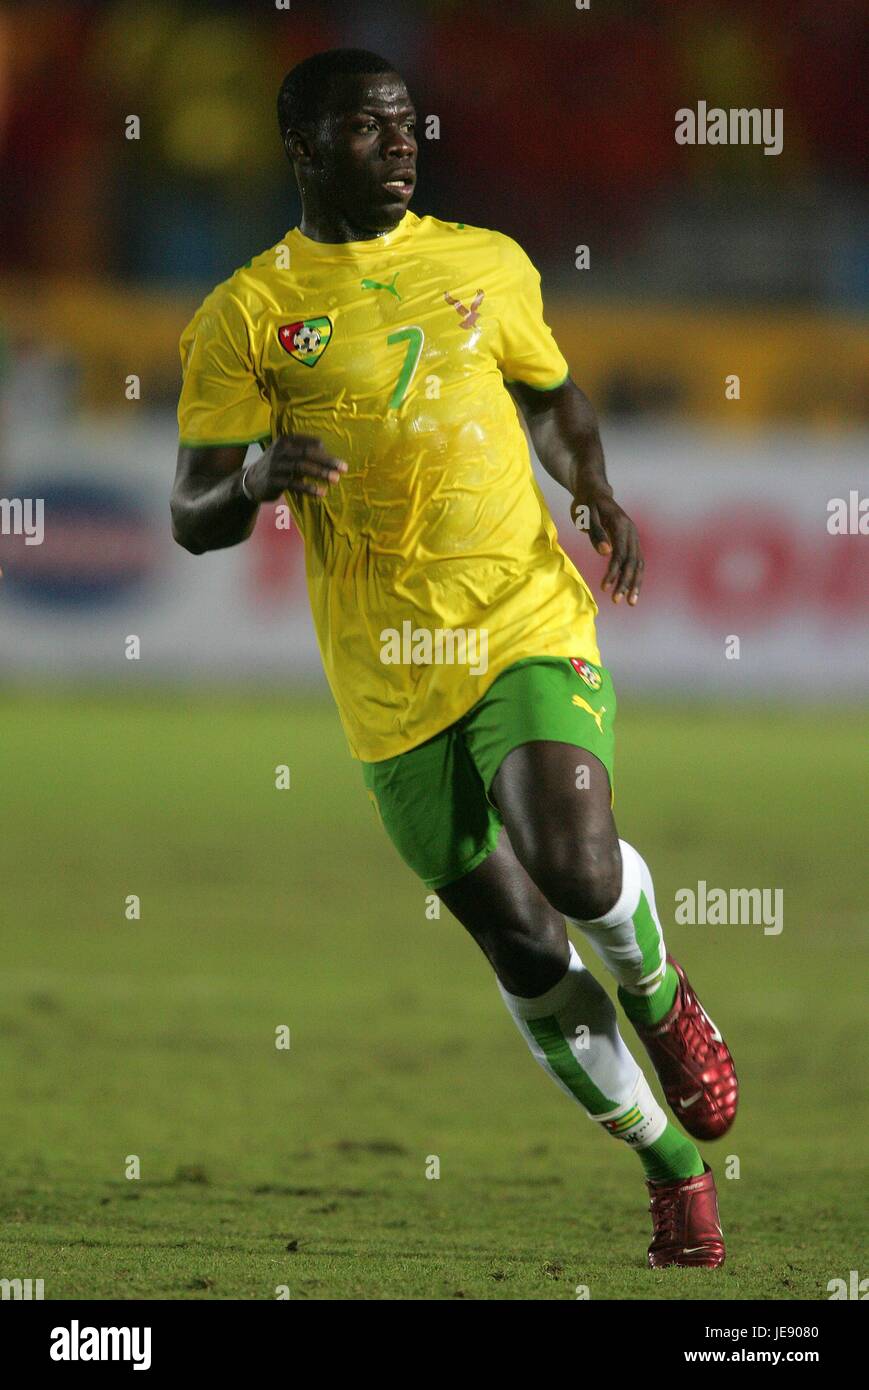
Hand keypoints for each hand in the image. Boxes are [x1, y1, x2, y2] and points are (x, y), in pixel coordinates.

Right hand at [244, 433, 346, 502]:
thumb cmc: (277, 467)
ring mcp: (275, 465)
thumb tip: (329, 456)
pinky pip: (294, 484)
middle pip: (307, 453)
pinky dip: (308, 488)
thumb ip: (304, 453)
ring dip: (320, 473)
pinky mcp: (273, 481)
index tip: (338, 461)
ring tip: (335, 480)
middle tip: (344, 468)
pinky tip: (320, 493)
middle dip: (327, 461)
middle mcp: (280, 450)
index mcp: (286, 440)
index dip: (325, 451)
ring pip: (301, 467)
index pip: (310, 442)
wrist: (251, 482)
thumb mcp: (288, 455)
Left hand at [571, 491, 643, 605]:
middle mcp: (631, 531)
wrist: (594, 491)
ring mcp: (633, 536)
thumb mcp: (586, 515)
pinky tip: (631, 590)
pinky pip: (636, 561)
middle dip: (626, 583)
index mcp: (620, 525)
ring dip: (634, 583)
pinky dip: (635, 576)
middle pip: (632, 561)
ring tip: (630, 602)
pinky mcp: (631, 541)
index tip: (605, 588)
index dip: (614, 572)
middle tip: (618, 601)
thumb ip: (596, 534)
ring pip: (638, 563)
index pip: (620, 553)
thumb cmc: (586, 503)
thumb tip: (606, 552)